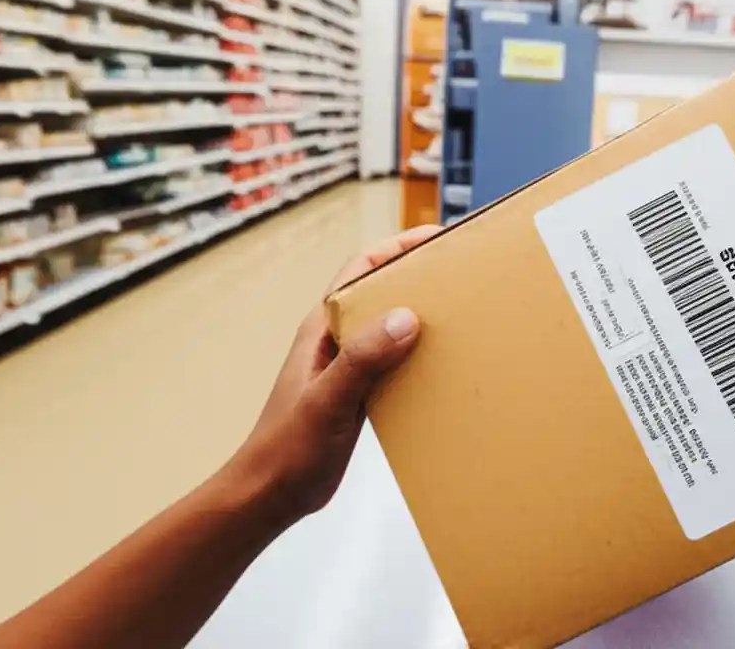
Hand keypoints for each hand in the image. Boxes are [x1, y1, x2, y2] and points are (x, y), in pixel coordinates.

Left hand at [225, 225, 441, 524]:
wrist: (269, 496)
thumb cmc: (287, 448)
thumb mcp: (327, 401)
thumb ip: (362, 360)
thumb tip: (406, 317)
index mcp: (323, 329)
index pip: (361, 268)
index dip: (398, 247)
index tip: (438, 239)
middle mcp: (337, 341)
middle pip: (382, 294)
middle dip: (419, 280)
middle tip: (463, 277)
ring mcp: (349, 368)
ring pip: (391, 330)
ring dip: (424, 321)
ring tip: (464, 320)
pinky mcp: (359, 395)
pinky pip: (396, 364)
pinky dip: (420, 360)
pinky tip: (446, 373)